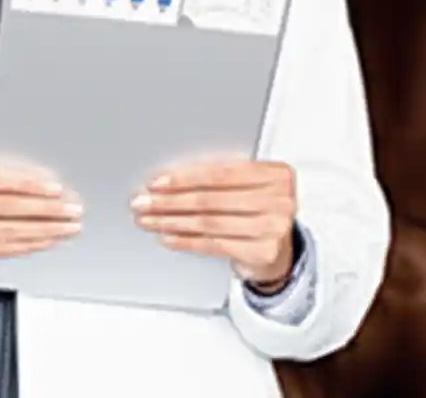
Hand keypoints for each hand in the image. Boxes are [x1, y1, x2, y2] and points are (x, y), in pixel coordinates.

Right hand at [0, 160, 82, 292]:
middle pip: (3, 206)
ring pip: (6, 230)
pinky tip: (46, 240)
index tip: (55, 188)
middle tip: (71, 208)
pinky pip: (0, 249)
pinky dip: (28, 244)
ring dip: (44, 229)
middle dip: (44, 208)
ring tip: (67, 226)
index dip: (27, 183)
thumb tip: (39, 182)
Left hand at [131, 156, 297, 291]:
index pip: (220, 173)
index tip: (157, 182)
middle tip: (144, 202)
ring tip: (149, 220)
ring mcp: (274, 228)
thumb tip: (167, 180)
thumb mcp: (249, 187)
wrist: (281, 250)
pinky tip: (168, 237)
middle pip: (211, 198)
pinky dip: (186, 240)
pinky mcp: (262, 252)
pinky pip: (214, 244)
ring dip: (172, 221)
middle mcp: (280, 200)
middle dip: (170, 201)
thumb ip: (220, 179)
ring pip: (209, 222)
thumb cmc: (259, 211)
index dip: (184, 177)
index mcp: (276, 174)